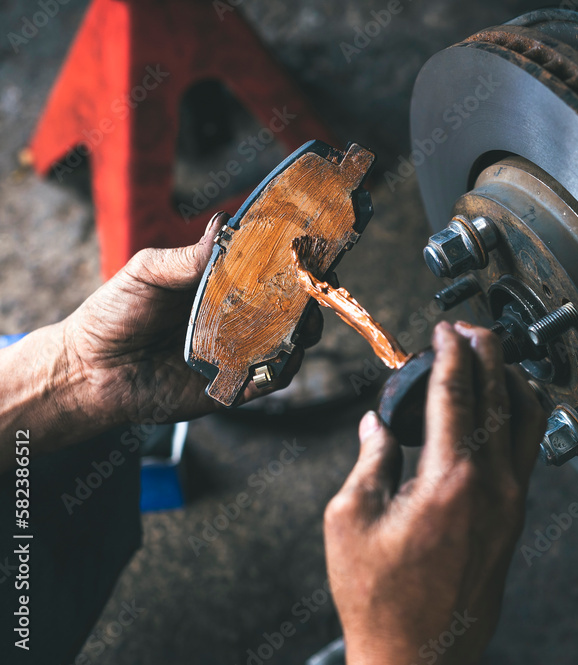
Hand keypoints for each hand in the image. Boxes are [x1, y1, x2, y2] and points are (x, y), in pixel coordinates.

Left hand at [61, 212, 321, 426]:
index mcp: (219, 287)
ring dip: (301, 333)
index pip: (266, 272)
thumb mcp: (146, 273)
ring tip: (303, 322)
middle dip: (308, 297)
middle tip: (313, 287)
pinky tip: (282, 355)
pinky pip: (268, 380)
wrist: (86, 370)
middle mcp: (234, 319)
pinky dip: (281, 368)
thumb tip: (224, 224)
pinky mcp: (231, 387)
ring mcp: (236, 353)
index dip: (290, 262)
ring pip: (287, 344)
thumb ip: (186, 256)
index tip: (309, 249)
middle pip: (288, 308)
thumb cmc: (112, 315)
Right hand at [323, 321, 545, 664]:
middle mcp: (492, 486)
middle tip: (471, 328)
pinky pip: (525, 452)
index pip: (457, 393)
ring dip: (510, 382)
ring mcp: (511, 504)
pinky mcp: (514, 521)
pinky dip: (515, 418)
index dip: (450, 351)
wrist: (419, 659)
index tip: (444, 329)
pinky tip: (495, 413)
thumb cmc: (381, 600)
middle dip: (488, 352)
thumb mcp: (350, 521)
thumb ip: (369, 461)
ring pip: (527, 422)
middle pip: (501, 396)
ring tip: (489, 362)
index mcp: (450, 480)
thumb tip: (376, 424)